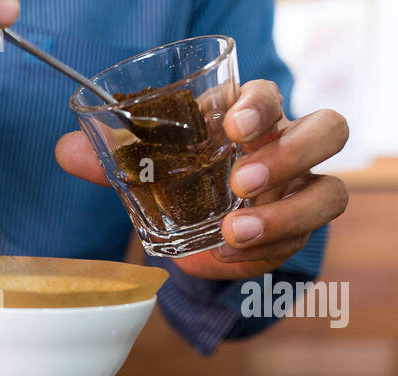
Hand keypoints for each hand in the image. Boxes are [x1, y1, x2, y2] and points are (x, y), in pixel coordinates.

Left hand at [55, 79, 349, 280]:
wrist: (201, 228)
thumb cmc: (180, 179)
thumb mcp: (147, 168)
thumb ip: (112, 159)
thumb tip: (66, 150)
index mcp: (250, 117)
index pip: (268, 95)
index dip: (257, 105)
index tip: (231, 125)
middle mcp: (288, 147)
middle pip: (327, 130)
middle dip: (289, 153)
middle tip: (242, 180)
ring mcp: (301, 191)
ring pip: (331, 192)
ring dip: (285, 215)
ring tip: (235, 231)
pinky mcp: (298, 233)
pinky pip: (301, 242)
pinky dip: (265, 253)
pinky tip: (228, 257)